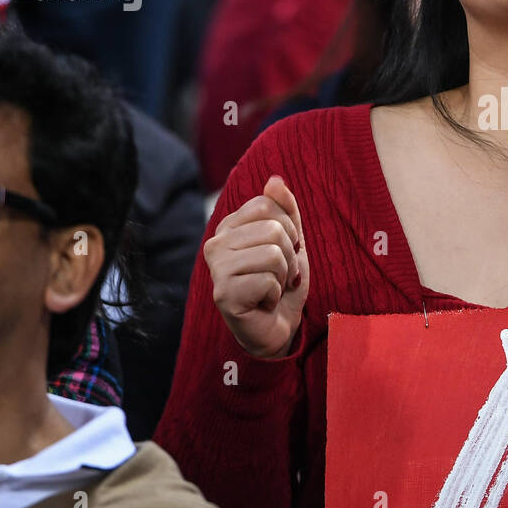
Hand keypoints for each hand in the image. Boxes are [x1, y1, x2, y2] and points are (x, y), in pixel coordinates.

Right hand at [204, 175, 309, 357]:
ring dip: (284, 276)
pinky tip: (264, 303)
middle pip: (274, 229)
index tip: (284, 252)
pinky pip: (268, 280)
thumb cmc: (282, 284)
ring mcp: (216, 269)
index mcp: (230, 226)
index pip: (268, 204)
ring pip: (273, 254)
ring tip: (273, 289)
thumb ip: (285, 210)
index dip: (289, 230)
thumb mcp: (291, 242)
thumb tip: (275, 179)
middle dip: (290, 257)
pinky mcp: (223, 294)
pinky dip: (276, 294)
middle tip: (280, 276)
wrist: (277, 328)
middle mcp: (216, 244)